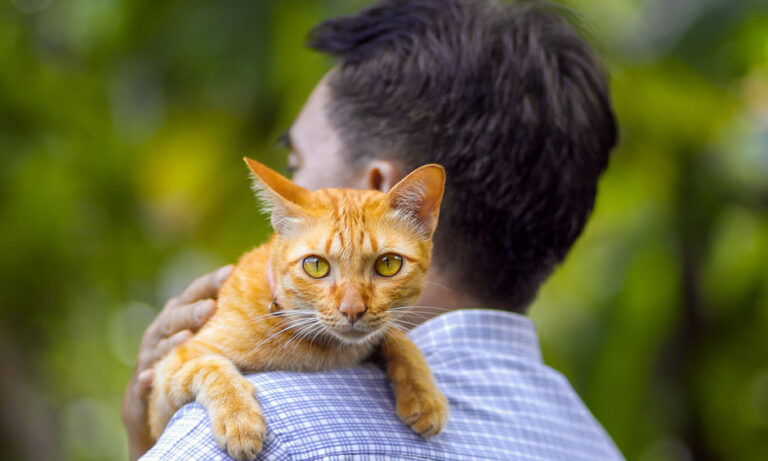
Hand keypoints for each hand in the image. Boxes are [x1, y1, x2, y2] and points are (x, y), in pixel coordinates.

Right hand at [122, 265, 232, 459]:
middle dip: (192, 312)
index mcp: (178, 316)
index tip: (231, 272)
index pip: (194, 293)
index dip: (211, 283)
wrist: (152, 409)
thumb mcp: (206, 341)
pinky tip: (151, 376)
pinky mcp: (139, 389)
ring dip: (172, 342)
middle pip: (175, 317)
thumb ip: (224, 321)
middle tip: (210, 307)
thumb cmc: (189, 364)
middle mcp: (160, 333)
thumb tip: (267, 302)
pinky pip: (142, 382)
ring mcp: (147, 359)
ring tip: (187, 337)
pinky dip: (146, 379)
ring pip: (158, 347)